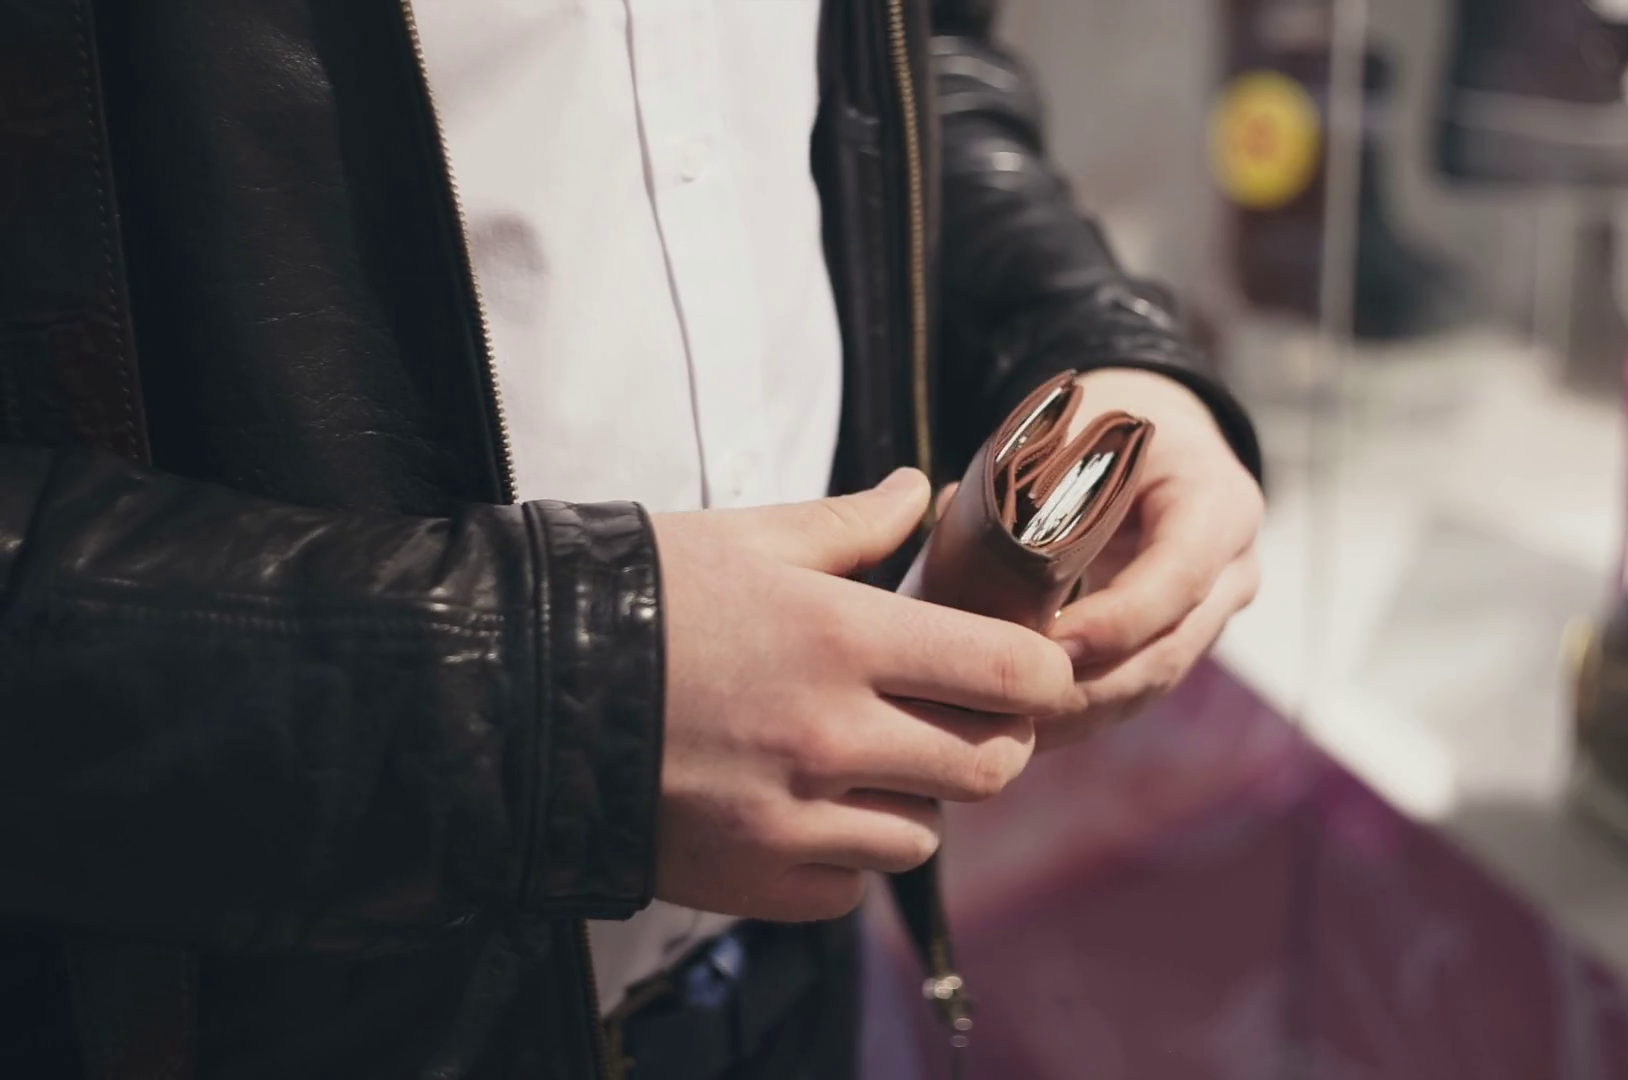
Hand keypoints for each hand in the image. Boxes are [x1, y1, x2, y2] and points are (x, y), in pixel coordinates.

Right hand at [650, 469, 1080, 921]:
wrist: (517, 691)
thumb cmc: (640, 599)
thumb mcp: (745, 539)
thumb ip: (853, 524)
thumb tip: (925, 492)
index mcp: (842, 636)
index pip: (1011, 673)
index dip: (1042, 673)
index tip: (1033, 667)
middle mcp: (831, 734)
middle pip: (988, 766)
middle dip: (994, 740)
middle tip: (966, 716)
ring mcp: (792, 816)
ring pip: (924, 833)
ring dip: (918, 799)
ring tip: (875, 760)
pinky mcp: (753, 876)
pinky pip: (851, 885)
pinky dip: (850, 855)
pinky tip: (817, 809)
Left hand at [1039, 369, 1262, 749]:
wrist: (1158, 440)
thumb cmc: (1109, 424)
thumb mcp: (1087, 427)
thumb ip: (1041, 472)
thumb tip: (951, 510)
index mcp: (1219, 506)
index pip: (1178, 579)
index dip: (1116, 621)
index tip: (1050, 641)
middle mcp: (1231, 571)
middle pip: (1165, 651)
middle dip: (1084, 687)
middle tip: (1007, 700)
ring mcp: (1212, 616)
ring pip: (1148, 685)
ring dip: (1074, 714)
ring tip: (1001, 727)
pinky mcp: (1178, 644)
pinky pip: (1132, 690)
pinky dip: (1075, 714)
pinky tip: (1016, 729)